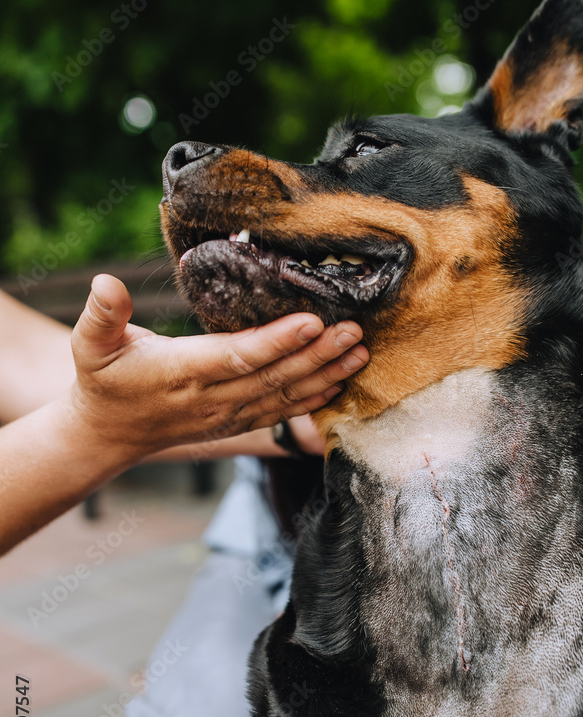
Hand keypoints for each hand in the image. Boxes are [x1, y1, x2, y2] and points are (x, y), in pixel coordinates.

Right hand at [69, 274, 367, 458]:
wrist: (109, 434)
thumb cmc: (103, 380)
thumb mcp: (90, 345)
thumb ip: (102, 315)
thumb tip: (106, 282)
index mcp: (180, 373)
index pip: (236, 357)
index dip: (275, 342)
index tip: (311, 321)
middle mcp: (210, 399)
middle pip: (272, 377)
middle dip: (316, 354)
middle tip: (353, 330)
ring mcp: (226, 416)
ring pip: (284, 396)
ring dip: (325, 374)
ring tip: (360, 351)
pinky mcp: (236, 423)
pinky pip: (281, 412)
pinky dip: (314, 398)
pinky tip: (341, 380)